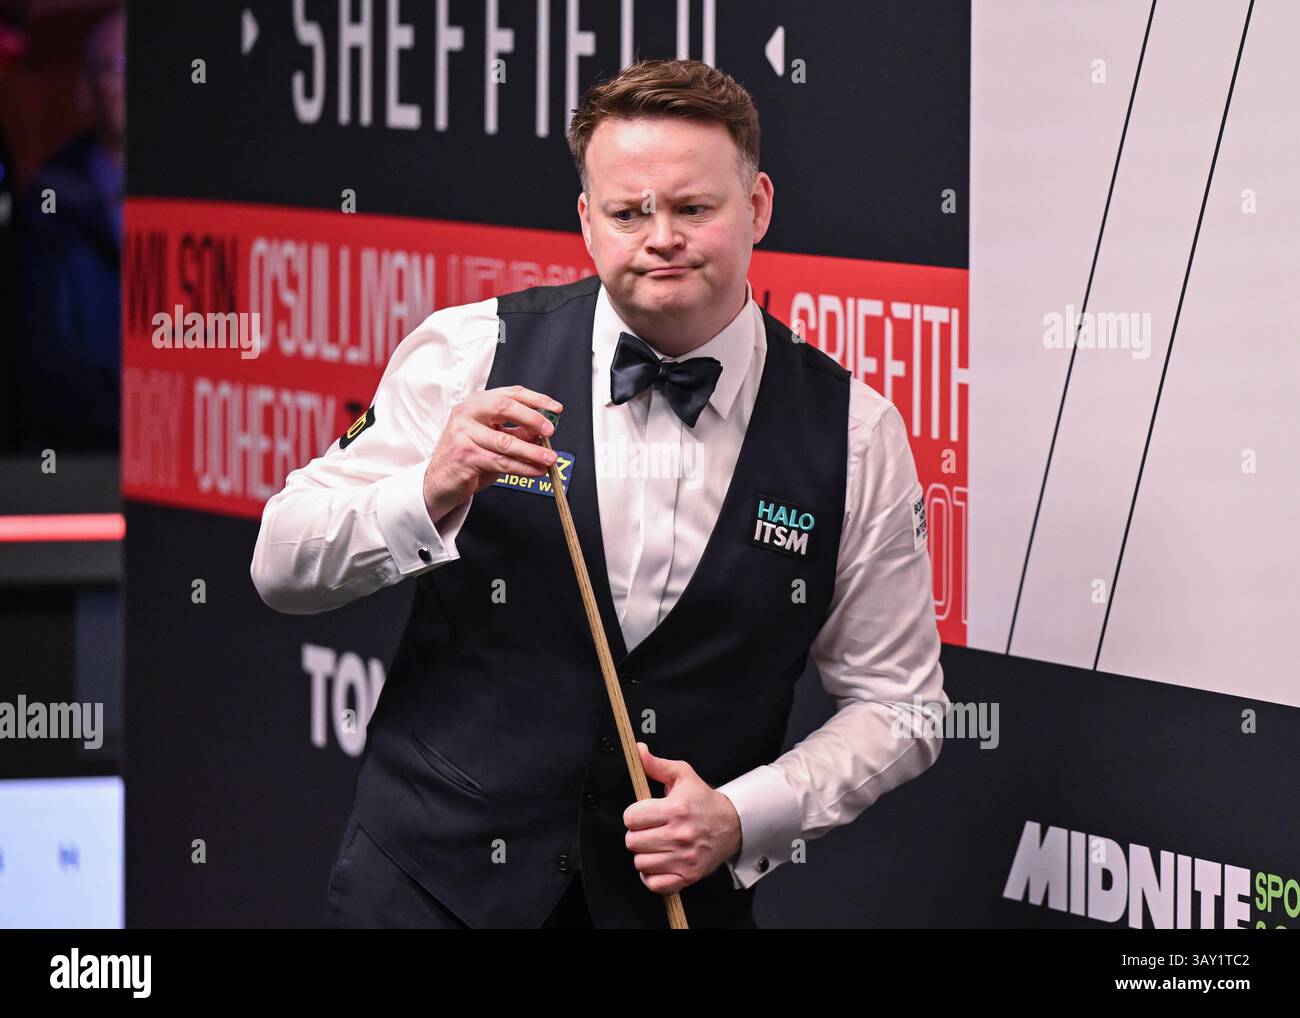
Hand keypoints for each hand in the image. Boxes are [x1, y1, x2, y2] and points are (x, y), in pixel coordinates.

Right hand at [423, 385, 563, 522]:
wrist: (439, 482)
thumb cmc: (469, 458)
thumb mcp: (493, 439)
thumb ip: (515, 432)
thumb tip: (543, 431)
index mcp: (476, 404)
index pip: (510, 393)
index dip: (536, 400)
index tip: (556, 408)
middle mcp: (466, 413)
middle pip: (504, 407)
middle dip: (532, 418)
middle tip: (551, 431)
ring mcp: (462, 434)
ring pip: (506, 441)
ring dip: (533, 452)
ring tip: (549, 459)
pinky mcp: (464, 456)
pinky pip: (501, 462)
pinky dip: (523, 468)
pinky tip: (536, 471)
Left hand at [623, 742, 742, 894]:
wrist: (733, 825)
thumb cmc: (704, 801)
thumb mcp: (683, 775)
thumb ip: (656, 764)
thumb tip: (637, 750)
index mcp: (676, 809)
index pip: (631, 818)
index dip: (634, 814)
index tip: (642, 814)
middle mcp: (680, 835)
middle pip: (632, 841)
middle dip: (637, 834)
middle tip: (650, 829)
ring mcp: (684, 858)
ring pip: (641, 862)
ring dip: (644, 854)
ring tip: (656, 844)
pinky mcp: (688, 876)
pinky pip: (654, 883)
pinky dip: (652, 875)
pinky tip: (659, 861)